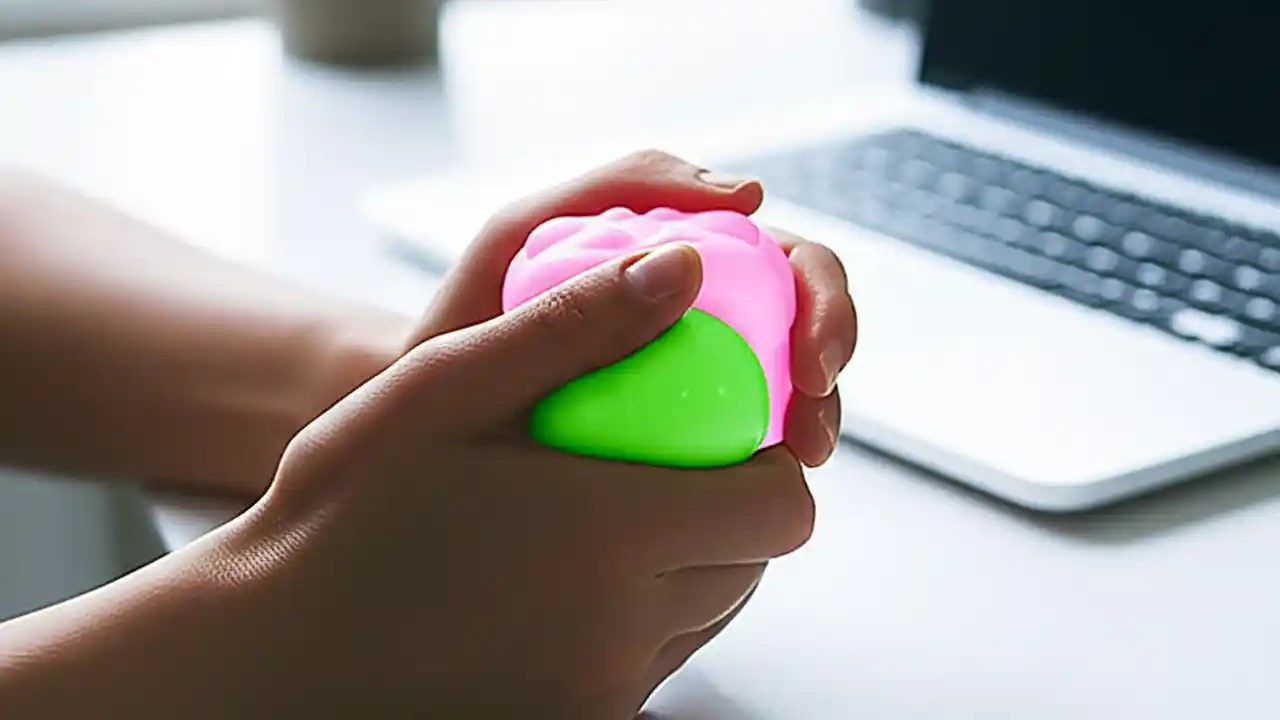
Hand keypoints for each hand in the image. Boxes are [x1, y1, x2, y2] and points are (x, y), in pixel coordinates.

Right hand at [227, 238, 815, 716]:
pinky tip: (562, 582)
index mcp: (615, 536)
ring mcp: (607, 692)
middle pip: (755, 560)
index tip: (716, 431)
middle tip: (648, 464)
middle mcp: (627, 630)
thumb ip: (575, 325)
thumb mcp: (444, 387)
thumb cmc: (345, 511)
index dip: (766, 464)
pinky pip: (657, 662)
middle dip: (728, 505)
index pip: (781, 507)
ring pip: (713, 612)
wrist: (273, 653)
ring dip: (689, 560)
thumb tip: (686, 263)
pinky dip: (641, 618)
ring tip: (597, 519)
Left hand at [412, 150, 856, 466]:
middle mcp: (704, 314)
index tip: (812, 362)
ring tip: (798, 464)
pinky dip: (762, 472)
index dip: (824, 303)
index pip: (788, 261)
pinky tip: (751, 500)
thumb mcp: (524, 230)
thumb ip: (618, 184)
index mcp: (682, 256)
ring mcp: (697, 378)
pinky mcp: (681, 441)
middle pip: (805, 325)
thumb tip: (752, 197)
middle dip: (832, 368)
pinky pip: (741, 452)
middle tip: (814, 429)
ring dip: (816, 422)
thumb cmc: (468, 314)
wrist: (412, 415)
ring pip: (790, 393)